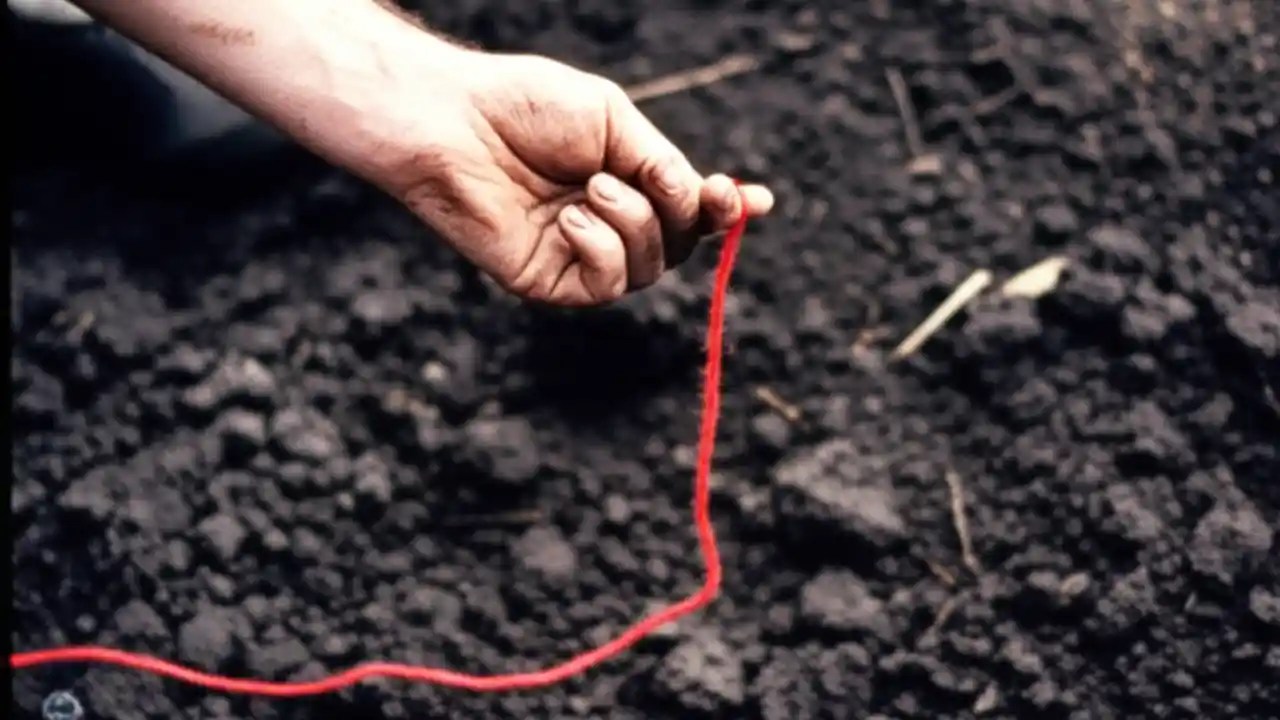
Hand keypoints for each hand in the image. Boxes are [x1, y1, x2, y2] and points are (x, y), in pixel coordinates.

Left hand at [374, 50, 773, 305]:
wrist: (455, 121)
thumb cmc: (523, 107)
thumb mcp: (614, 121)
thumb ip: (662, 163)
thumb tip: (710, 198)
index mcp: (624, 182)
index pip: (686, 211)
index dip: (724, 211)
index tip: (757, 201)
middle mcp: (605, 224)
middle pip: (678, 246)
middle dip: (685, 216)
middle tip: (664, 183)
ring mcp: (578, 257)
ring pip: (649, 268)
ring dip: (634, 224)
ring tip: (591, 187)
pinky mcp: (549, 282)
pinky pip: (606, 286)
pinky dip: (602, 249)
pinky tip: (571, 219)